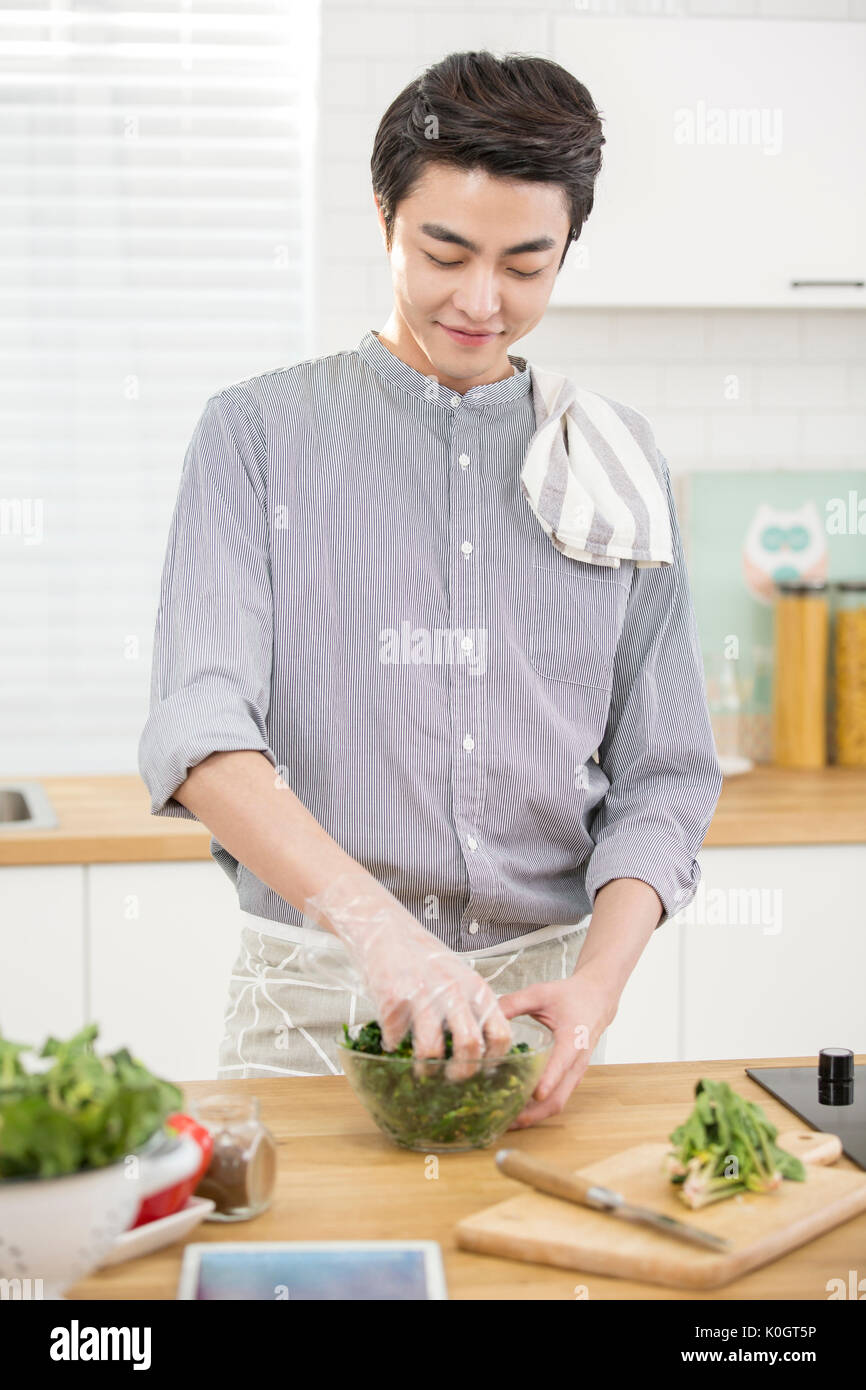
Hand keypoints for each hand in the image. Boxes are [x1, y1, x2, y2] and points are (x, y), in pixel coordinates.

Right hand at [302, 870, 512, 1072]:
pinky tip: (391, 1039)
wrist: (384, 928)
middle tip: (450, 1079)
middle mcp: (453, 990)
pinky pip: (395, 1037)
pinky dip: (392, 1045)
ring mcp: (422, 993)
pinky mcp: (393, 996)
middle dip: (461, 1072)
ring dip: (425, 1068)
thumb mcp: (459, 977)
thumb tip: (483, 1052)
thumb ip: (472, 1007)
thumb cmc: (424, 958)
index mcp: (475, 987)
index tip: (483, 1071)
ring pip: (431, 1049)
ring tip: (420, 1070)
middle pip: (469, 1046)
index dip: (494, 1059)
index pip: (500, 1033)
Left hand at [497, 969, 616, 1128]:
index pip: (562, 1063)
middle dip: (533, 1112)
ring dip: (533, 1115)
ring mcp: (575, 1073)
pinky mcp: (571, 1078)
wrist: (596, 999)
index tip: (536, 1093)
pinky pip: (557, 1099)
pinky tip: (516, 1109)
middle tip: (505, 1119)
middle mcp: (577, 1062)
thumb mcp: (541, 993)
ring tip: (504, 1120)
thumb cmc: (570, 996)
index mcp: (573, 1039)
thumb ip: (514, 1002)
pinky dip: (538, 1109)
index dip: (550, 1079)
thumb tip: (487, 1013)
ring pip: (557, 1103)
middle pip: (558, 1097)